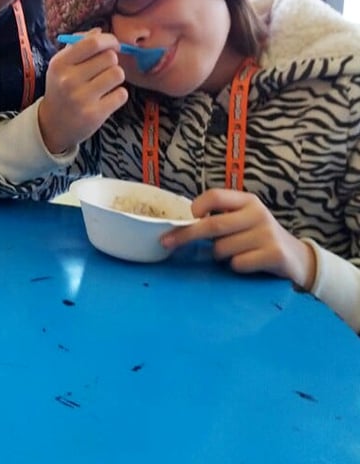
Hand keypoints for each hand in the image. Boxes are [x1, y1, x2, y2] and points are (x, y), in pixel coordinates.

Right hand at [38, 30, 128, 153]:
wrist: (52, 125)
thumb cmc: (60, 89)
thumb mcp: (61, 66)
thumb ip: (78, 45)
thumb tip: (100, 31)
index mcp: (60, 64)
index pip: (93, 42)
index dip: (109, 40)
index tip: (113, 45)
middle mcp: (69, 80)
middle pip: (110, 57)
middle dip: (111, 62)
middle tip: (104, 70)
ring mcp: (82, 98)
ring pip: (118, 74)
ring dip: (116, 77)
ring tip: (106, 84)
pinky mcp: (95, 114)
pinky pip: (122, 94)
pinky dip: (118, 95)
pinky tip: (107, 98)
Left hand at [160, 188, 316, 290]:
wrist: (298, 259)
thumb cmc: (260, 239)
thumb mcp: (244, 221)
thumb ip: (221, 218)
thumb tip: (182, 225)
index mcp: (248, 201)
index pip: (215, 196)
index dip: (196, 206)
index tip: (186, 218)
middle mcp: (258, 214)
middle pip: (212, 225)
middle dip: (185, 235)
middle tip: (166, 242)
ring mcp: (267, 234)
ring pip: (222, 248)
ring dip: (220, 256)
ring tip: (237, 253)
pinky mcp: (274, 254)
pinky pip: (237, 264)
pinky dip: (236, 267)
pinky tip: (250, 263)